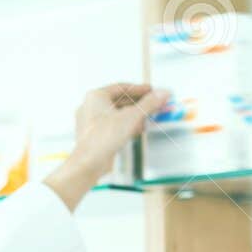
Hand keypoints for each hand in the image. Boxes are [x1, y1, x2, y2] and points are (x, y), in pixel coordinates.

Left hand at [43, 82, 170, 210]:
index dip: (139, 89)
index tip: (152, 91)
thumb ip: (149, 104)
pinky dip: (126, 126)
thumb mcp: (131, 117)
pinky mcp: (94, 136)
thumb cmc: (102, 138)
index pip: (121, 87)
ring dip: (134, 115)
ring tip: (150, 117)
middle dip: (139, 104)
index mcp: (95, 97)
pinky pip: (113, 126)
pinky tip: (138, 129)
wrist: (89, 163)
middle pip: (120, 101)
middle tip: (154, 104)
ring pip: (117, 114)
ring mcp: (91, 123)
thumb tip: (162, 94)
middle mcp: (90, 108)